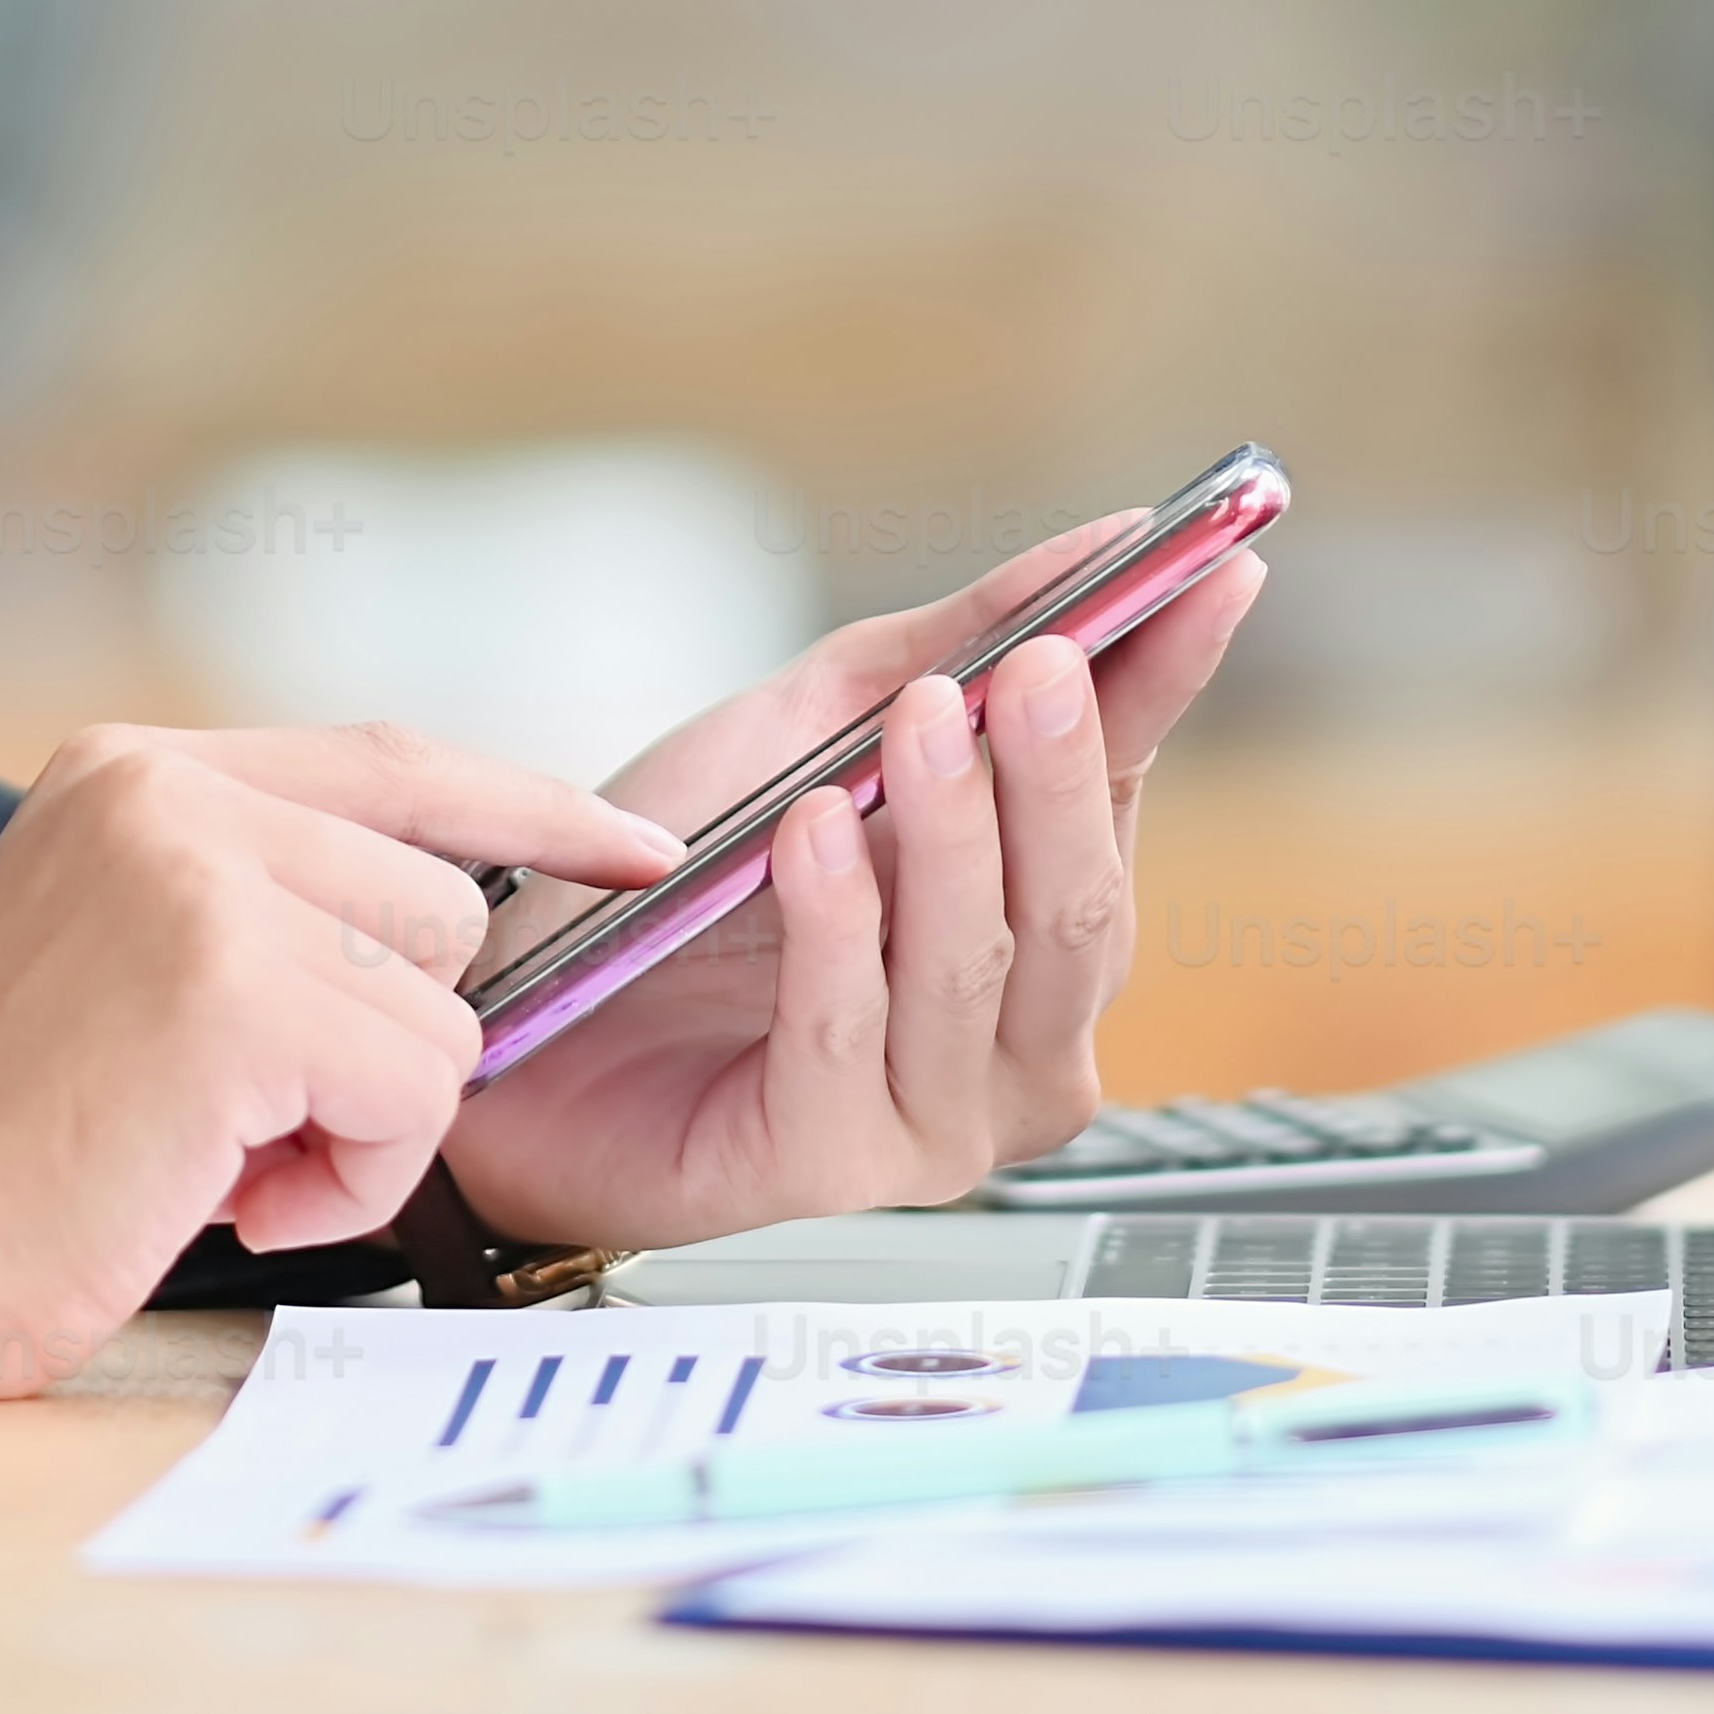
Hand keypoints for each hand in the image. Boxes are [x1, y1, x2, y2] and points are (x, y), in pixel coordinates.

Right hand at [0, 722, 671, 1399]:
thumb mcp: (117, 954)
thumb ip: (252, 900)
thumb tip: (443, 922)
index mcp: (134, 769)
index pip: (393, 761)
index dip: (532, 808)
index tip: (637, 847)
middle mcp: (166, 794)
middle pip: (437, 905)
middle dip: (382, 1042)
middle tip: (242, 1123)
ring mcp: (200, 882)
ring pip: (438, 1007)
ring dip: (362, 1124)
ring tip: (218, 1160)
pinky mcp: (235, 992)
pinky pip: (413, 1093)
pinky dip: (348, 1183)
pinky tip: (226, 1196)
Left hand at [419, 519, 1265, 1259]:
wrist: (501, 1013)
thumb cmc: (664, 888)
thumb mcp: (816, 727)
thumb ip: (958, 646)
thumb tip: (1107, 546)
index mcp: (1028, 922)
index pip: (1123, 791)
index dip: (1170, 679)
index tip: (1212, 572)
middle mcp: (1011, 1035)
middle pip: (1078, 906)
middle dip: (1057, 775)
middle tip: (1041, 667)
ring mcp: (935, 1119)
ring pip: (980, 972)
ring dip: (951, 840)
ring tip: (919, 726)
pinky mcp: (829, 1166)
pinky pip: (849, 1040)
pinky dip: (837, 932)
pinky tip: (814, 838)